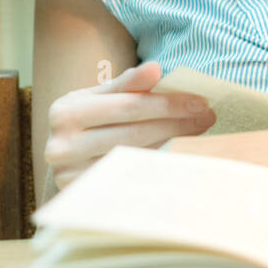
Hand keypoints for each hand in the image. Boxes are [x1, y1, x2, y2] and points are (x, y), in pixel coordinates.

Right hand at [45, 61, 216, 189]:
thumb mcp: (101, 97)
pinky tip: (178, 156)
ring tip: (199, 133)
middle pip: (134, 133)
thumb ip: (129, 83)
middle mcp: (61, 146)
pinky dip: (156, 167)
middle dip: (176, 123)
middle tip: (207, 117)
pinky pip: (130, 180)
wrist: (66, 157)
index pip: (128, 105)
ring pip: (135, 158)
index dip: (167, 103)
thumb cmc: (90, 121)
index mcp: (65, 111)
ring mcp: (70, 177)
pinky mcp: (84, 199)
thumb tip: (155, 68)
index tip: (200, 101)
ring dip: (172, 144)